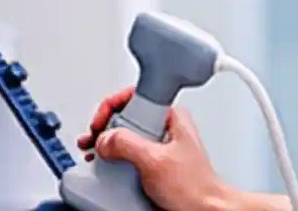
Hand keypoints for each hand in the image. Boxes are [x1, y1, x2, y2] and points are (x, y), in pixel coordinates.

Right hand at [76, 87, 246, 210]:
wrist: (204, 210)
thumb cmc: (195, 186)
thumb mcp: (156, 160)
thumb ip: (127, 144)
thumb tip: (105, 138)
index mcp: (170, 116)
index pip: (134, 97)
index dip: (111, 107)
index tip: (98, 124)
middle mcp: (164, 128)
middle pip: (125, 117)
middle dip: (105, 128)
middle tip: (92, 141)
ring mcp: (157, 147)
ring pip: (124, 137)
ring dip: (106, 145)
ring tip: (93, 154)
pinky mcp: (151, 164)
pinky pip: (127, 155)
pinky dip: (113, 160)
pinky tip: (105, 167)